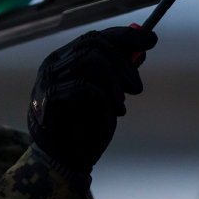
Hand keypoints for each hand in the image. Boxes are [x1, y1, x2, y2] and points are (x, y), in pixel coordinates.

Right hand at [27, 27, 157, 174]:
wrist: (64, 162)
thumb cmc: (85, 129)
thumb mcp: (108, 95)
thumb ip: (119, 72)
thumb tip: (142, 49)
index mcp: (64, 60)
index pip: (94, 37)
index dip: (125, 36)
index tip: (150, 39)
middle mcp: (53, 65)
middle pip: (94, 44)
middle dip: (123, 62)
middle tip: (137, 87)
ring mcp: (48, 80)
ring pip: (92, 61)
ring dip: (115, 84)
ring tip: (120, 107)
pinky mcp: (49, 99)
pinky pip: (85, 87)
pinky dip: (104, 100)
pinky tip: (110, 114)